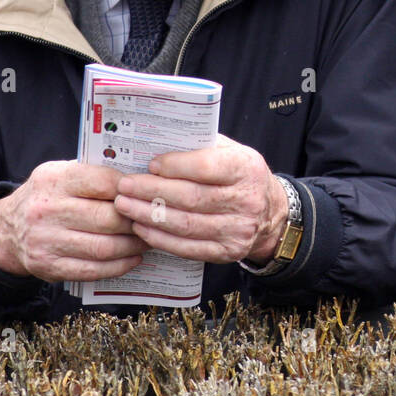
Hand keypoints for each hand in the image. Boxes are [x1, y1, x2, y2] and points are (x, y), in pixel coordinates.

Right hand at [0, 161, 147, 281]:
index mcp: (54, 180)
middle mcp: (47, 210)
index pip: (104, 182)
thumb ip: (93, 174)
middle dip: (137, 222)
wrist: (5, 230)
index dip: (131, 190)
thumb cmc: (46, 197)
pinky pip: (93, 270)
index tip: (146, 195)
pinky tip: (133, 258)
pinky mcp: (49, 267)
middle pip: (107, 218)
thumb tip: (138, 182)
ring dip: (133, 246)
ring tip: (147, 240)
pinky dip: (119, 266)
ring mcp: (47, 241)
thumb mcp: (60, 174)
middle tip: (153, 222)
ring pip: (104, 247)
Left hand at [113, 134, 288, 264]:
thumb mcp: (231, 153)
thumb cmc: (240, 177)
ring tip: (125, 205)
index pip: (206, 167)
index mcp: (246, 168)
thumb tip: (158, 144)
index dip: (175, 166)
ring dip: (149, 216)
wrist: (271, 213)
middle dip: (152, 192)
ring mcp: (238, 229)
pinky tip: (142, 227)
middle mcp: (247, 200)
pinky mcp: (227, 252)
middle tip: (125, 185)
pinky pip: (188, 247)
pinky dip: (161, 238)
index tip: (151, 165)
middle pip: (191, 197)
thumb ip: (201, 147)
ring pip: (186, 224)